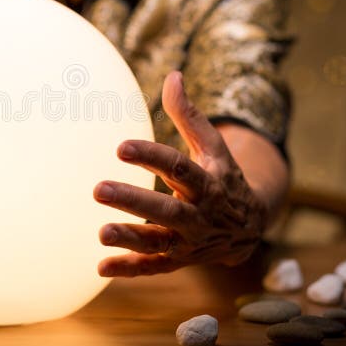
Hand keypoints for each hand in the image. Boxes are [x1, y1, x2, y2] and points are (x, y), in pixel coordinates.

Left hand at [93, 71, 268, 276]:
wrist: (248, 227)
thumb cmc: (222, 177)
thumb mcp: (213, 146)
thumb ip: (189, 115)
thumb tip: (172, 76)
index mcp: (208, 183)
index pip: (178, 168)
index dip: (150, 156)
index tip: (120, 147)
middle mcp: (199, 216)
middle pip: (166, 210)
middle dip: (133, 201)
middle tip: (97, 189)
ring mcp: (188, 242)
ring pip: (159, 242)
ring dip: (130, 238)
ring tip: (100, 232)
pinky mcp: (177, 260)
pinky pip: (153, 268)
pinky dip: (130, 270)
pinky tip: (101, 267)